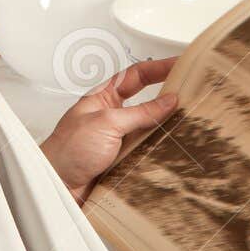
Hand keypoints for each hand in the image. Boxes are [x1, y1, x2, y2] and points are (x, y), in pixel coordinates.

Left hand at [38, 59, 178, 205]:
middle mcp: (114, 118)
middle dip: (169, 102)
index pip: (137, 76)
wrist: (56, 186)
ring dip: (166, 133)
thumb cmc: (67, 150)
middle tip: (192, 98)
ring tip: (189, 129)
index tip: (179, 64)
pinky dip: (161, 157)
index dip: (158, 68)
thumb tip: (168, 101)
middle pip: (148, 105)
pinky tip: (174, 158)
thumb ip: (139, 113)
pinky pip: (148, 157)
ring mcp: (120, 142)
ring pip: (151, 133)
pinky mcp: (124, 165)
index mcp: (105, 99)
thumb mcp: (107, 123)